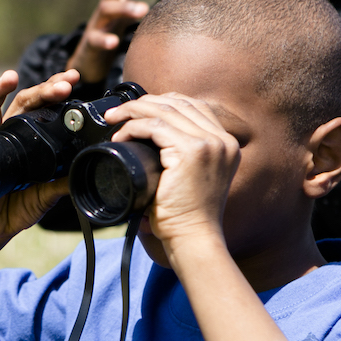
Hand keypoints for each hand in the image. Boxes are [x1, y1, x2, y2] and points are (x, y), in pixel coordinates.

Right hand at [0, 69, 74, 241]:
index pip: (40, 106)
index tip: (71, 80)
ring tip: (9, 78)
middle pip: (21, 102)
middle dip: (41, 90)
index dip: (54, 91)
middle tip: (61, 85)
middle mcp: (4, 133)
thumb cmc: (17, 205)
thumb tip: (83, 173)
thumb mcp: (45, 195)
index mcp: (25, 136)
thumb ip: (61, 183)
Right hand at [69, 0, 149, 81]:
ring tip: (142, 9)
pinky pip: (96, 39)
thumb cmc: (111, 32)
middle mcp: (104, 8)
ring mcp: (96, 24)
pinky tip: (115, 43)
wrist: (89, 62)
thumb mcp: (124, 12)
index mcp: (114, 0)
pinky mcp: (90, 44)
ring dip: (124, 8)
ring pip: (106, 10)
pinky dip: (106, 40)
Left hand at [105, 93, 240, 249]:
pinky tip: (122, 135)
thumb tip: (150, 137)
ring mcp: (210, 144)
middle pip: (179, 103)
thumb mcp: (193, 178)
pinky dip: (134, 127)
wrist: (193, 238)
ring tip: (114, 120)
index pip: (194, 106)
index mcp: (226, 144)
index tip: (139, 108)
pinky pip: (156, 127)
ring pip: (165, 111)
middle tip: (118, 112)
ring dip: (134, 111)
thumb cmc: (186, 216)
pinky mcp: (192, 152)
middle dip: (144, 103)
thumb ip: (183, 155)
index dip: (163, 101)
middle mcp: (222, 141)